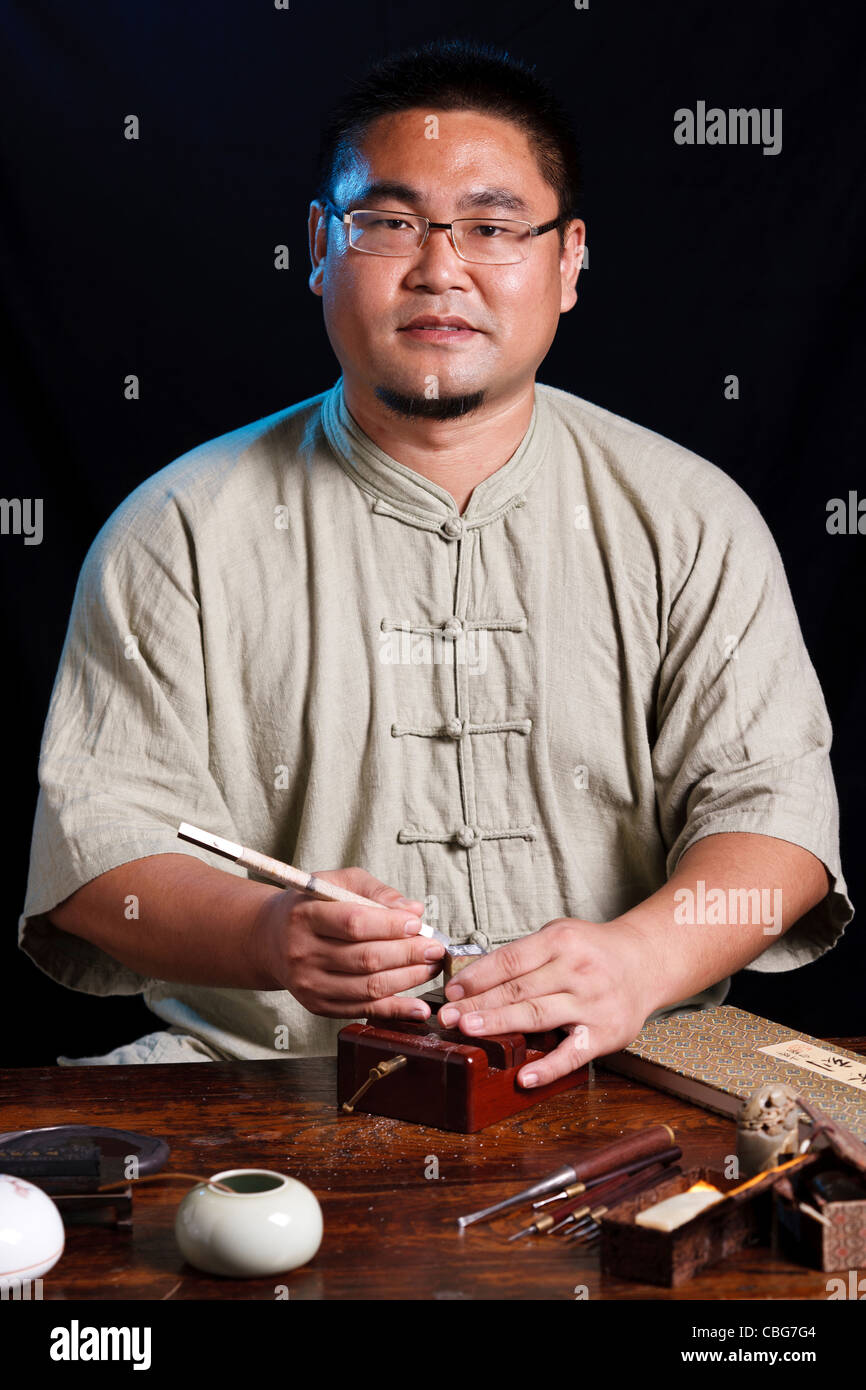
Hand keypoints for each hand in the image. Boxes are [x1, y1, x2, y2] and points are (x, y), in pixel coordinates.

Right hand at [252, 867, 444, 1020]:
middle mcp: (302, 952)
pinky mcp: (317, 1006)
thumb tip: (414, 910)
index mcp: (305, 915)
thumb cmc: (312, 905)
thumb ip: (376, 891)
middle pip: (365, 958)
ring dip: (408, 980)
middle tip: (435, 948)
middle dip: (408, 954)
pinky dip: (395, 1011)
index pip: (354, 923)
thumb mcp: (337, 883)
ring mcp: (309, 983)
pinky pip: (362, 1010)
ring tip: (431, 967)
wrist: (271, 939)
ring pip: (368, 987)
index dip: (390, 925)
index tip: (417, 923)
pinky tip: (418, 1006)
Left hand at [436, 917, 656, 1087]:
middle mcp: (577, 970)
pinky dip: (548, 1067)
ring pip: (539, 1015)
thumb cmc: (593, 951)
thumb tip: (476, 978)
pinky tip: (524, 1077)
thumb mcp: (561, 936)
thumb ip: (525, 954)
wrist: (646, 962)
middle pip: (519, 988)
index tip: (452, 991)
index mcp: (561, 941)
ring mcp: (592, 1002)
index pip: (511, 960)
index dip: (478, 976)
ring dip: (501, 1024)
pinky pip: (573, 1053)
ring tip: (470, 1031)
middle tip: (448, 1017)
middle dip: (479, 1003)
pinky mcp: (606, 1032)